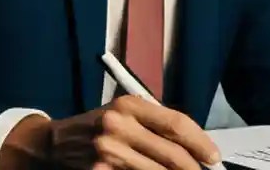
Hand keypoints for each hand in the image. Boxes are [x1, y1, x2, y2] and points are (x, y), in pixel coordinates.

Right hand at [0, 95, 221, 169]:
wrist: (56, 142)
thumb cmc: (98, 126)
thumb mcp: (124, 113)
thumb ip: (155, 124)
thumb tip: (194, 146)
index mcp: (128, 105)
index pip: (175, 123)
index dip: (200, 142)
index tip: (213, 156)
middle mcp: (117, 125)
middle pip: (170, 153)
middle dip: (193, 167)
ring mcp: (107, 152)